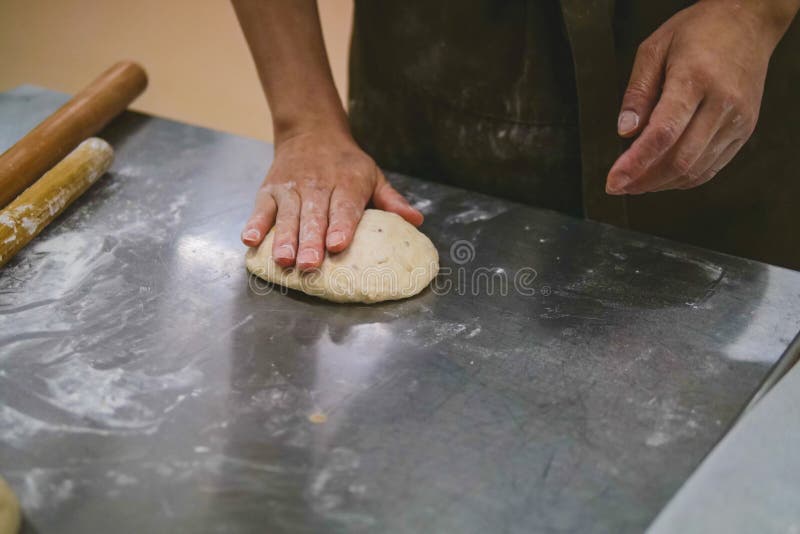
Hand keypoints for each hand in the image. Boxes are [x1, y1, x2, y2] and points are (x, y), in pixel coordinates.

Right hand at [240, 128, 422, 269]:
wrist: (311, 131)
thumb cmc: (347, 163)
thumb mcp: (373, 175)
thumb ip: (391, 200)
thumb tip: (416, 220)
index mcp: (347, 184)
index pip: (344, 208)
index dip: (341, 226)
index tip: (338, 245)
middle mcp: (317, 186)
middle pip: (314, 217)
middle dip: (310, 241)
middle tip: (309, 265)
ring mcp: (291, 189)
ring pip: (288, 215)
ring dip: (284, 239)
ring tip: (284, 260)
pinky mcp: (270, 190)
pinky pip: (262, 209)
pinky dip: (255, 224)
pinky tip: (251, 241)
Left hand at [606, 0, 792, 194]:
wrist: (749, 21)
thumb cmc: (699, 30)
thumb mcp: (654, 49)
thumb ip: (637, 92)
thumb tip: (625, 132)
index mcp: (695, 78)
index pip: (663, 133)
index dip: (635, 163)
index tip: (613, 180)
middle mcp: (722, 102)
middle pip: (679, 159)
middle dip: (644, 180)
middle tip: (619, 186)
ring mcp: (737, 119)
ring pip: (695, 169)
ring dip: (661, 183)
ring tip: (635, 183)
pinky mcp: (744, 130)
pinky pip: (711, 167)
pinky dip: (683, 178)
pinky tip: (662, 176)